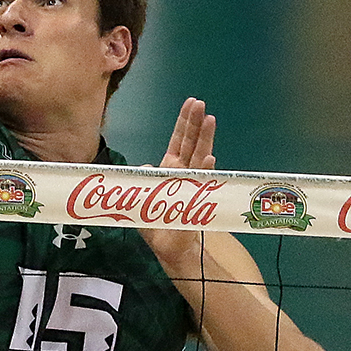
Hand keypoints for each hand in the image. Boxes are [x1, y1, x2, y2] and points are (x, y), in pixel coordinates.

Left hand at [146, 97, 217, 263]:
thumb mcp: (140, 198)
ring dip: (204, 138)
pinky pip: (200, 181)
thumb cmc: (155, 223)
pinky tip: (210, 157)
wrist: (169, 247)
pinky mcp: (195, 198)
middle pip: (191, 143)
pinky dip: (205, 170)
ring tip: (210, 119)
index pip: (178, 140)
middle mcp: (183, 172)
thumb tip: (145, 168)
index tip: (190, 103)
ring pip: (199, 156)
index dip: (184, 122)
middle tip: (200, 103)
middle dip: (195, 123)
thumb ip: (141, 181)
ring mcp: (192, 183)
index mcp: (170, 169)